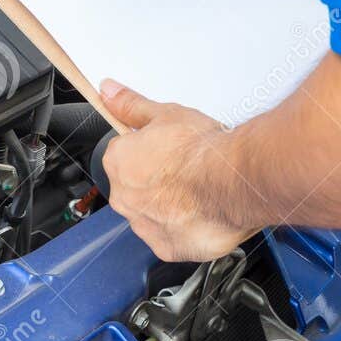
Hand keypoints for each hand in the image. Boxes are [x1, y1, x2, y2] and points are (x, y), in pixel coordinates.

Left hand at [99, 80, 256, 261]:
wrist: (232, 182)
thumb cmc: (200, 151)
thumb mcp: (165, 113)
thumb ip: (131, 106)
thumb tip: (108, 92)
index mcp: (118, 163)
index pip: (124, 154)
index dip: (149, 149)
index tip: (167, 148)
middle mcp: (124, 198)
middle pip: (136, 186)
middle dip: (157, 179)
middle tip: (185, 168)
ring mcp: (144, 226)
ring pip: (153, 213)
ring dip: (170, 205)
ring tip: (198, 190)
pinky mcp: (167, 248)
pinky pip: (171, 237)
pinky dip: (184, 227)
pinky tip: (202, 211)